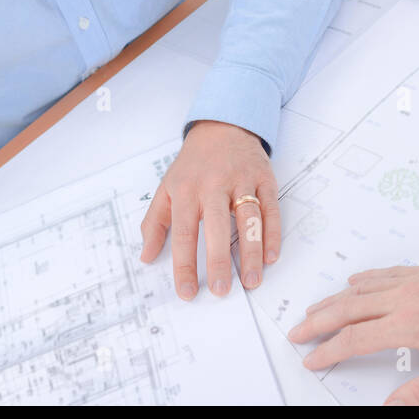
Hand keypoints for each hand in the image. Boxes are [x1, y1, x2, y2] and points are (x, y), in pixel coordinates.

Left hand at [139, 119, 280, 299]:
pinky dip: (272, 234)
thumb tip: (146, 256)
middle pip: (216, 227)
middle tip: (221, 290)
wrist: (223, 126)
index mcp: (187, 189)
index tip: (187, 292)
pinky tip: (270, 256)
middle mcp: (214, 184)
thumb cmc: (194, 163)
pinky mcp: (264, 179)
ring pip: (249, 219)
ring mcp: (242, 181)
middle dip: (218, 261)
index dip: (184, 265)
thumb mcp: (167, 187)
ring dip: (251, 252)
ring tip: (251, 281)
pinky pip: (271, 209)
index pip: (184, 233)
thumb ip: (155, 223)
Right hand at [288, 259, 418, 404]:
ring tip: (314, 309)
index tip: (312, 358)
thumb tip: (391, 407)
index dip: (329, 350)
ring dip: (333, 299)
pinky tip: (355, 281)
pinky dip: (363, 279)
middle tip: (297, 331)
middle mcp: (407, 296)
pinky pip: (384, 272)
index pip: (356, 338)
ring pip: (361, 288)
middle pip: (348, 308)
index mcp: (411, 323)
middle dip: (318, 321)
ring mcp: (416, 280)